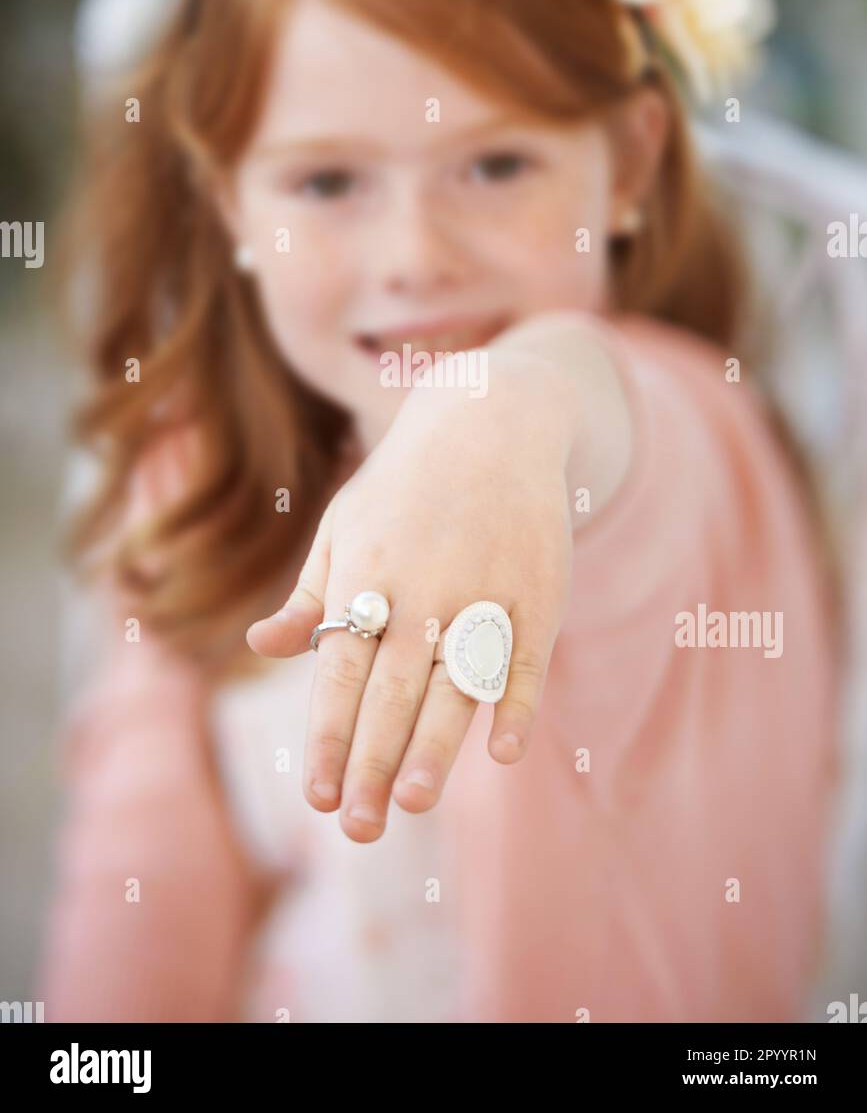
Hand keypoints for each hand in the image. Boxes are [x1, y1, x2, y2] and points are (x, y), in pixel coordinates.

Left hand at [246, 348, 580, 842]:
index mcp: (367, 577)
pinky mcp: (537, 592)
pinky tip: (502, 751)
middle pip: (392, 692)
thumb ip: (310, 596)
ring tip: (411, 803)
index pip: (340, 673)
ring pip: (457, 683)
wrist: (491, 420)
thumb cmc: (404, 485)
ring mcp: (484, 591)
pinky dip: (516, 703)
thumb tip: (260, 647)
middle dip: (373, 763)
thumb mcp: (344, 528)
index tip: (319, 796)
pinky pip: (526, 658)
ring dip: (435, 746)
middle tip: (360, 828)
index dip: (330, 736)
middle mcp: (422, 590)